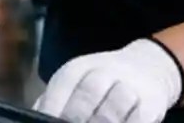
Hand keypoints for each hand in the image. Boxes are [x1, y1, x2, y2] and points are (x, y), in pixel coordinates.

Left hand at [34, 39, 183, 122]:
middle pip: (88, 94)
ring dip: (103, 122)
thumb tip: (32, 118)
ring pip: (115, 107)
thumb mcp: (75, 82)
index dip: (53, 110)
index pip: (62, 86)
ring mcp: (130, 86)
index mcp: (78, 68)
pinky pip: (140, 118)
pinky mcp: (152, 102)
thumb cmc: (102, 81)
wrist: (147, 66)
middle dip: (77, 118)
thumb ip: (53, 102)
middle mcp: (104, 72)